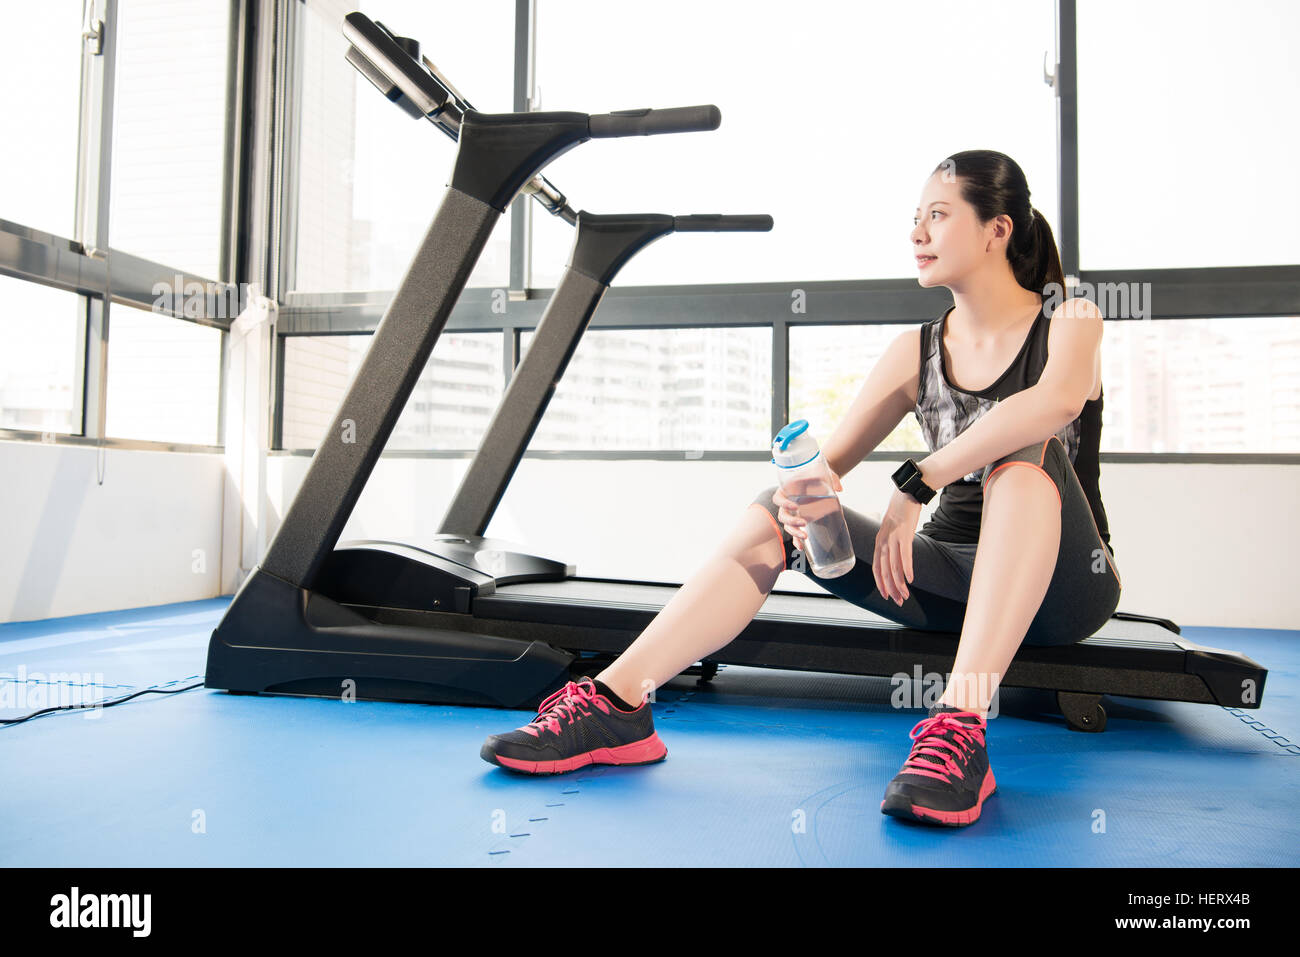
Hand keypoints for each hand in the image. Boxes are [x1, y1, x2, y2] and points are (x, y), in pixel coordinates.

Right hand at [772, 468, 842, 551]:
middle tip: (804, 523)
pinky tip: (801, 547)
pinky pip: (795, 532)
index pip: (778, 498)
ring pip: (787, 526)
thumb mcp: (823, 473)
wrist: (821, 479)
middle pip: (782, 516)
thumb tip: (839, 488)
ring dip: (794, 533)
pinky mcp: (800, 520)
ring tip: (804, 536)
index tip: (795, 507)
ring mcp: (793, 513)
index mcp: (786, 490)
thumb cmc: (818, 475)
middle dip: (791, 522)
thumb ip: (831, 479)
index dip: (783, 504)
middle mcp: (787, 503)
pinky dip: (796, 540)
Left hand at [874, 487, 922, 605]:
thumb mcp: (890, 529)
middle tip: (898, 601)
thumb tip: (895, 557)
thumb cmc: (900, 512)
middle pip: (885, 571)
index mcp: (879, 542)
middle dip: (891, 588)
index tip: (887, 595)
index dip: (881, 583)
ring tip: (905, 595)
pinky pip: (905, 555)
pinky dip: (907, 568)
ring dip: (900, 583)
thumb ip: (890, 543)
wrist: (906, 493)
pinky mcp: (905, 535)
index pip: (877, 568)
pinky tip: (910, 580)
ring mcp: (894, 539)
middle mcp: (883, 542)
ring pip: (894, 566)